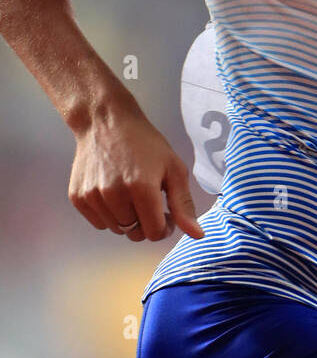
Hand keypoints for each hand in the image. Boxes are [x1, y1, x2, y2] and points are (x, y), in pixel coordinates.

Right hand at [68, 105, 204, 241]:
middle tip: (147, 199)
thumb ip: (184, 205)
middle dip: (146, 222)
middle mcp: (114, 195)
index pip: (155, 233)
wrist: (106, 121)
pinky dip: (108, 214)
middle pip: (135, 234)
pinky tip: (113, 191)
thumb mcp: (174, 169)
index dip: (165, 226)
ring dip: (127, 218)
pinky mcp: (78, 197)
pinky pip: (98, 222)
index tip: (165, 212)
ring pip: (116, 229)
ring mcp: (93, 197)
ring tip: (129, 191)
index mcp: (141, 189)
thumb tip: (197, 235)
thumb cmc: (144, 143)